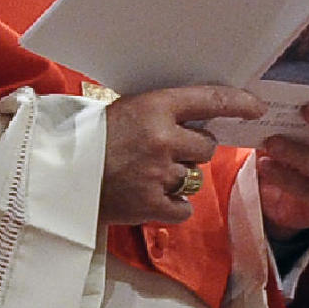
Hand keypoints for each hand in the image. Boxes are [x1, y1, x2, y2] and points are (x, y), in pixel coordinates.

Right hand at [103, 84, 266, 227]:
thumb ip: (162, 114)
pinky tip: (152, 197)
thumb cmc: (88, 139)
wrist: (52, 177)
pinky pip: (185, 207)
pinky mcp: (151, 205)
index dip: (238, 103)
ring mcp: (159, 174)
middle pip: (207, 146)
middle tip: (163, 152)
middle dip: (192, 150)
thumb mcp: (125, 111)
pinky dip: (173, 205)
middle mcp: (163, 139)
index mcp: (154, 108)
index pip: (210, 100)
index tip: (256, 107)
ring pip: (195, 177)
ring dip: (179, 177)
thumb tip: (202, 119)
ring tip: (147, 174)